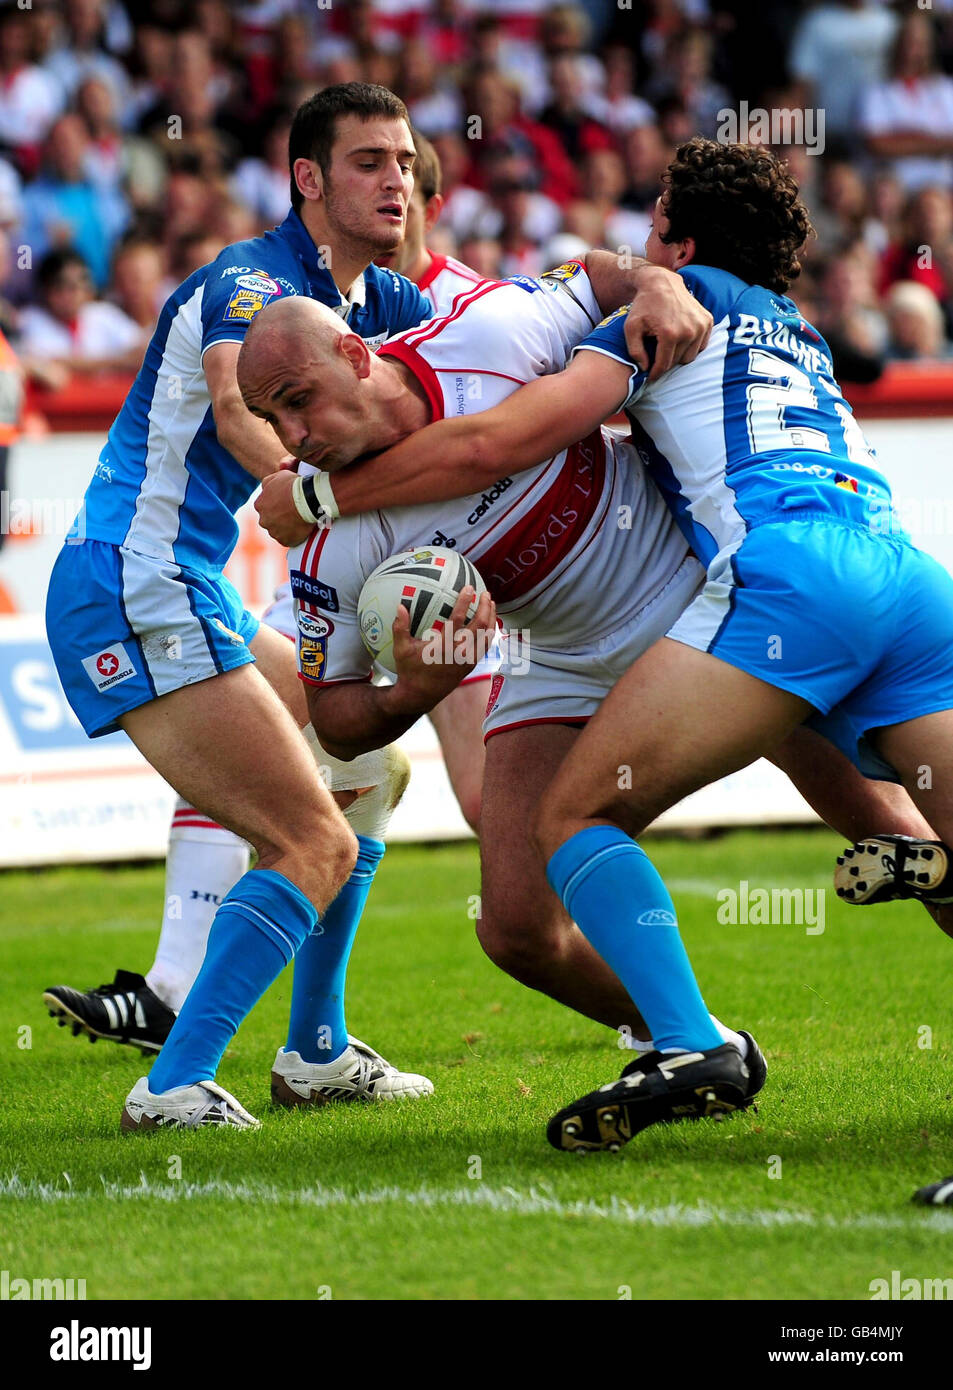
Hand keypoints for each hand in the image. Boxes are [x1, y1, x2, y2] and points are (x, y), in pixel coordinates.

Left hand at [254, 468, 314, 546]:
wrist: (308, 500)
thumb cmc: (293, 486)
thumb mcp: (278, 476)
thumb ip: (268, 483)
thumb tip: (265, 488)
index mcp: (259, 505)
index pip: (265, 507)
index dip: (276, 505)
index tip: (286, 504)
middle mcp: (263, 520)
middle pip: (270, 521)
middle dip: (279, 518)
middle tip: (293, 513)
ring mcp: (274, 532)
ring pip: (279, 531)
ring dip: (286, 528)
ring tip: (299, 521)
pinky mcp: (285, 541)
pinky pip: (288, 540)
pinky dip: (294, 536)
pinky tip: (301, 529)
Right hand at [392, 586, 496, 704]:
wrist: (420, 696)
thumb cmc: (409, 671)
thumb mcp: (401, 650)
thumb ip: (400, 628)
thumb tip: (400, 606)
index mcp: (443, 646)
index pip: (458, 620)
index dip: (465, 602)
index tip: (469, 588)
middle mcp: (459, 653)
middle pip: (479, 627)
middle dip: (485, 608)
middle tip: (485, 593)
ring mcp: (467, 660)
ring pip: (486, 637)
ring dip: (491, 619)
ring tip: (491, 605)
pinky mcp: (471, 666)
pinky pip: (484, 647)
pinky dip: (489, 634)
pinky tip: (489, 624)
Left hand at [624, 266, 712, 380]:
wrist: (661, 282)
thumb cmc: (643, 305)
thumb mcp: (630, 327)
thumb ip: (635, 351)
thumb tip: (645, 368)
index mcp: (670, 334)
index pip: (664, 365)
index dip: (655, 374)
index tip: (649, 377)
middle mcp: (689, 331)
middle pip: (677, 362)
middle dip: (666, 362)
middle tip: (657, 356)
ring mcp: (701, 325)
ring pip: (690, 356)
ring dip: (679, 355)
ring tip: (667, 346)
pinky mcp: (708, 320)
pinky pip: (701, 345)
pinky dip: (691, 346)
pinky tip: (680, 339)